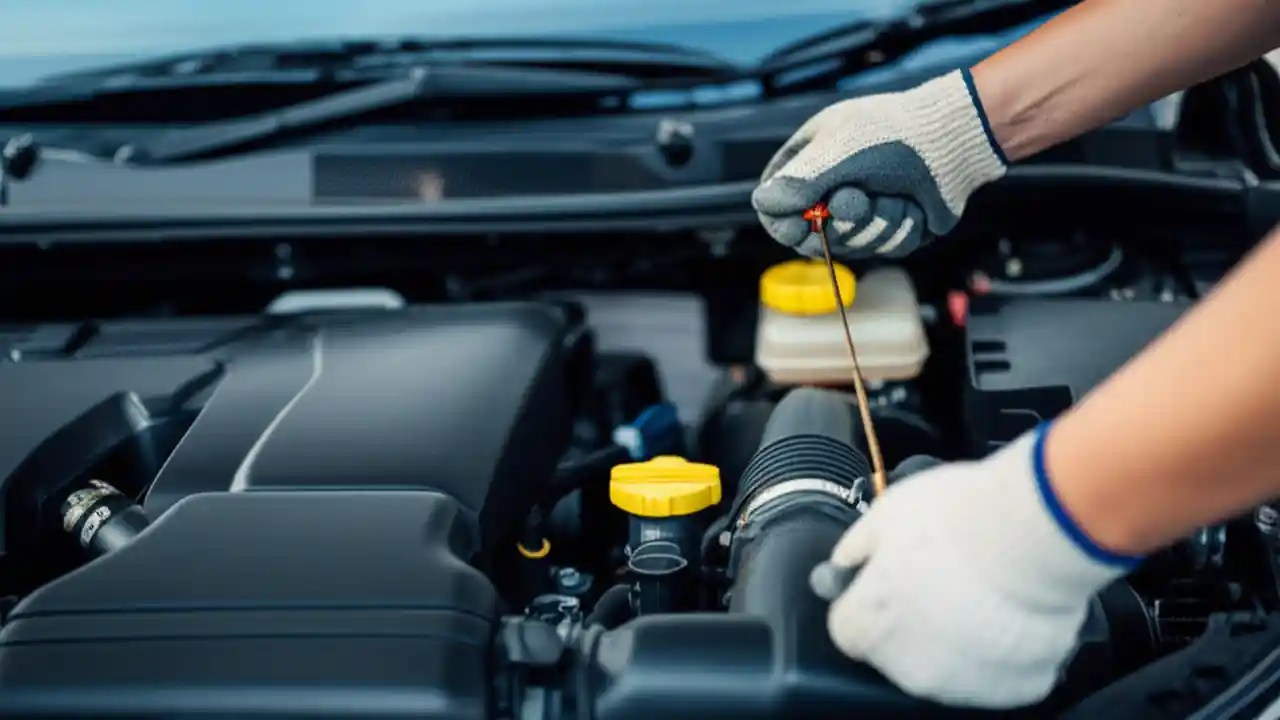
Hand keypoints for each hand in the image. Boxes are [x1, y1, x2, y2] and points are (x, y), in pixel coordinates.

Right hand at [752, 69, 1005, 258]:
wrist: (955, 142)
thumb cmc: (893, 136)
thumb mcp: (837, 152)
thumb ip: (798, 181)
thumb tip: (762, 203)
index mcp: (809, 159)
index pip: (775, 203)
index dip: (782, 223)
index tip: (796, 229)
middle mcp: (832, 186)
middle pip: (811, 235)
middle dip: (840, 224)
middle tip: (857, 200)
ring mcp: (864, 210)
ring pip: (853, 245)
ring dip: (876, 223)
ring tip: (893, 194)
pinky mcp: (892, 228)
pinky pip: (886, 247)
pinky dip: (900, 227)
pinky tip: (912, 204)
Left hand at [822, 426, 1137, 707]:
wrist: (1036, 529)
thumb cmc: (958, 517)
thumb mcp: (884, 514)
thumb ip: (855, 549)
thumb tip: (843, 564)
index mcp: (868, 628)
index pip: (849, 628)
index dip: (865, 598)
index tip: (887, 579)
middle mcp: (911, 669)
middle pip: (898, 650)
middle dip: (913, 618)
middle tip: (942, 575)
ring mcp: (966, 685)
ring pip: (951, 664)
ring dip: (958, 637)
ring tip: (983, 588)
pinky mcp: (1017, 688)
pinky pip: (1003, 672)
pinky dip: (1006, 651)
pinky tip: (1013, 611)